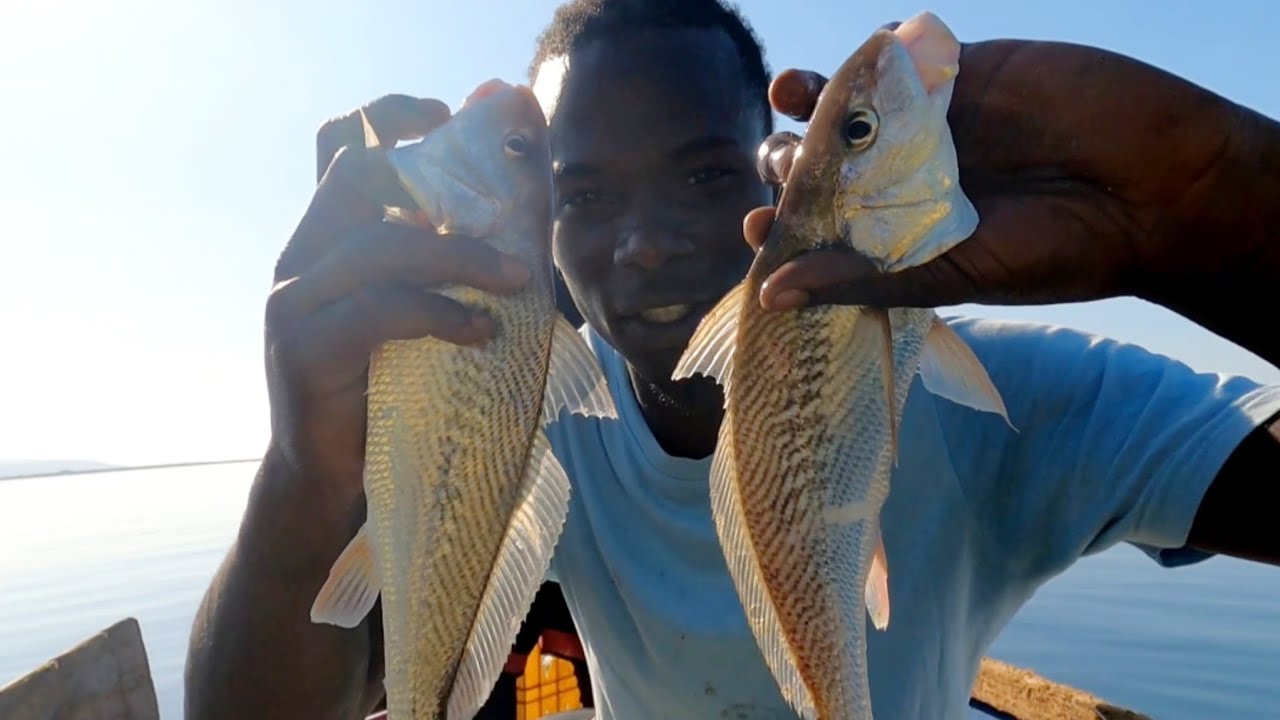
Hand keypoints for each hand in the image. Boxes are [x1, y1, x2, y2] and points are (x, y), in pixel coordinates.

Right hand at [264, 94, 531, 510]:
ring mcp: (293, 301)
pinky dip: (439, 313)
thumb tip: (519, 232)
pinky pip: (379, 310)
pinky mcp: (303, 349)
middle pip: (358, 177)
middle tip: (509, 225)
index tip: (447, 114)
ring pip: (380, 245)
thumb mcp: (418, 319)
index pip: (341, 148)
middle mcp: (301, 259)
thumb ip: (442, 268)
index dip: (388, 115)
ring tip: (516, 283)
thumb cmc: (387, 394)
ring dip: (460, 258)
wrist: (333, 480)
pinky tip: (479, 333)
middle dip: (440, 185)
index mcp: (328, 241)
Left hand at [749, 37, 1265, 313]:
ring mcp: (932, 124)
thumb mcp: (949, 276)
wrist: (1152, 186)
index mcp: (901, 235)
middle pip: (827, 164)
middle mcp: (907, 180)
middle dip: (793, 162)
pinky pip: (900, 57)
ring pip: (852, 106)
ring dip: (816, 98)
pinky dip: (871, 55)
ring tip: (789, 94)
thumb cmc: (1055, 251)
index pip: (824, 231)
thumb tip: (770, 297)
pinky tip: (852, 62)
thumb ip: (861, 279)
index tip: (754, 227)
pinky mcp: (962, 74)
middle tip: (778, 165)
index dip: (785, 228)